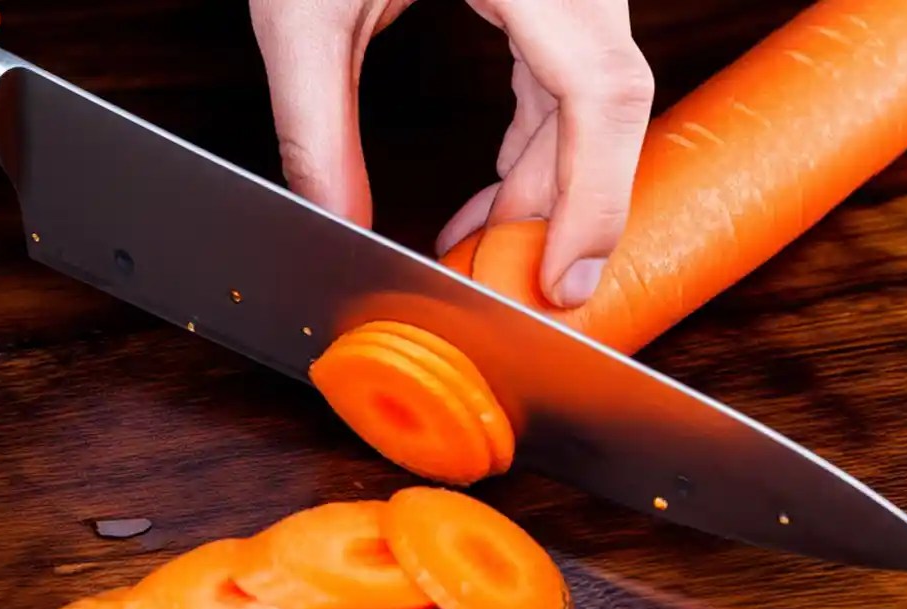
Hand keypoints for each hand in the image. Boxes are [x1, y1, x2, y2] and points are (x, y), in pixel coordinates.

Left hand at [249, 0, 653, 307]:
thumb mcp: (303, 9)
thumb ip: (315, 126)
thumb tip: (333, 222)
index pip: (602, 90)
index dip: (595, 200)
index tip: (565, 282)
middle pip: (603, 105)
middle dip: (557, 205)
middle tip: (501, 283)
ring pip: (590, 95)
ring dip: (543, 180)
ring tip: (478, 244)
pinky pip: (567, 71)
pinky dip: (535, 139)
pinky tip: (495, 189)